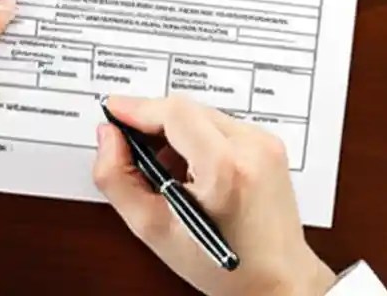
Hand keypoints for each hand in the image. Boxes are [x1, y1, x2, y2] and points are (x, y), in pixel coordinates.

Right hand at [93, 95, 334, 295]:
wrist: (278, 278)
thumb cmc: (223, 265)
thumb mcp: (154, 229)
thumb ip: (118, 179)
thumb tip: (108, 137)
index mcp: (225, 169)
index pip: (174, 113)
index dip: (138, 109)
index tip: (113, 113)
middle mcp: (251, 147)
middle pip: (185, 109)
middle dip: (152, 123)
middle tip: (133, 152)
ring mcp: (264, 142)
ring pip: (201, 115)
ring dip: (175, 132)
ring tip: (167, 171)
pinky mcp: (268, 143)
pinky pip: (219, 125)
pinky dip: (197, 139)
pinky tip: (192, 170)